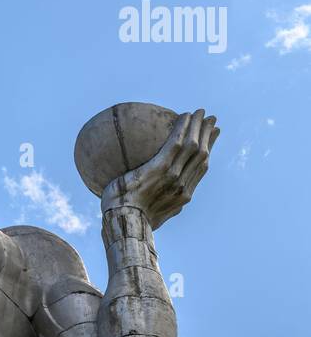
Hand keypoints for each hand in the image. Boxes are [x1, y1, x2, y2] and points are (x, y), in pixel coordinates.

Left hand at [101, 108, 219, 229]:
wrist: (124, 225)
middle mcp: (182, 186)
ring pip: (192, 146)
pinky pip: (175, 144)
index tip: (212, 138)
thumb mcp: (149, 216)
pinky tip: (184, 115)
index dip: (209, 151)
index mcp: (183, 197)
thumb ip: (159, 206)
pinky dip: (182, 128)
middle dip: (208, 135)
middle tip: (212, 120)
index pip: (201, 169)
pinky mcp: (159, 169)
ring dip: (198, 126)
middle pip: (201, 155)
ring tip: (200, 112)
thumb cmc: (130, 221)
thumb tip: (155, 200)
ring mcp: (172, 177)